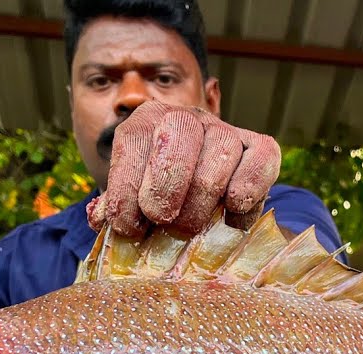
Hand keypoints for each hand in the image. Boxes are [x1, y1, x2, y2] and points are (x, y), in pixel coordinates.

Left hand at [87, 101, 281, 235]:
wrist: (198, 192)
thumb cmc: (157, 199)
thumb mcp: (130, 198)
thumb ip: (115, 206)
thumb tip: (100, 218)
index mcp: (147, 121)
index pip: (134, 140)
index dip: (127, 186)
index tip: (128, 226)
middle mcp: (187, 117)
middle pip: (180, 132)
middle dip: (166, 186)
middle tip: (163, 221)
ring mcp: (226, 130)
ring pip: (221, 151)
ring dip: (203, 199)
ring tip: (191, 228)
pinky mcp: (260, 148)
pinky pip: (262, 159)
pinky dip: (248, 191)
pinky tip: (231, 216)